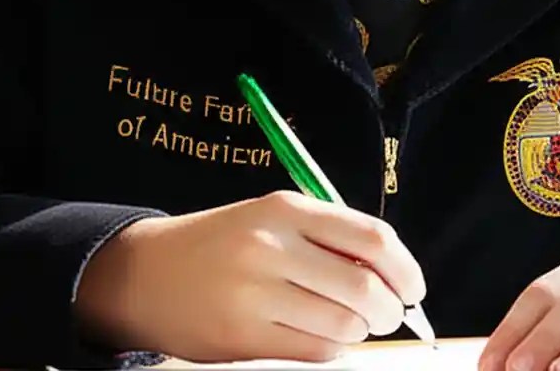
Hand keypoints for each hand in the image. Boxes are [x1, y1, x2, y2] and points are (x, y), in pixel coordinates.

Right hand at [73, 190, 425, 362]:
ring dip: (358, 331)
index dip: (405, 270)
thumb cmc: (220, 244)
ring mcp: (254, 294)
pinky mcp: (243, 336)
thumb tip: (393, 275)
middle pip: (364, 288)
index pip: (372, 239)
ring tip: (346, 324)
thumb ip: (328, 239)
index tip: (414, 288)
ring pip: (344, 325)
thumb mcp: (272, 219)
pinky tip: (318, 336)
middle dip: (389, 309)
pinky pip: (315, 351)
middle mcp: (271, 247)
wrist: (145, 274)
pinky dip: (331, 349)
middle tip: (387, 315)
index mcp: (285, 209)